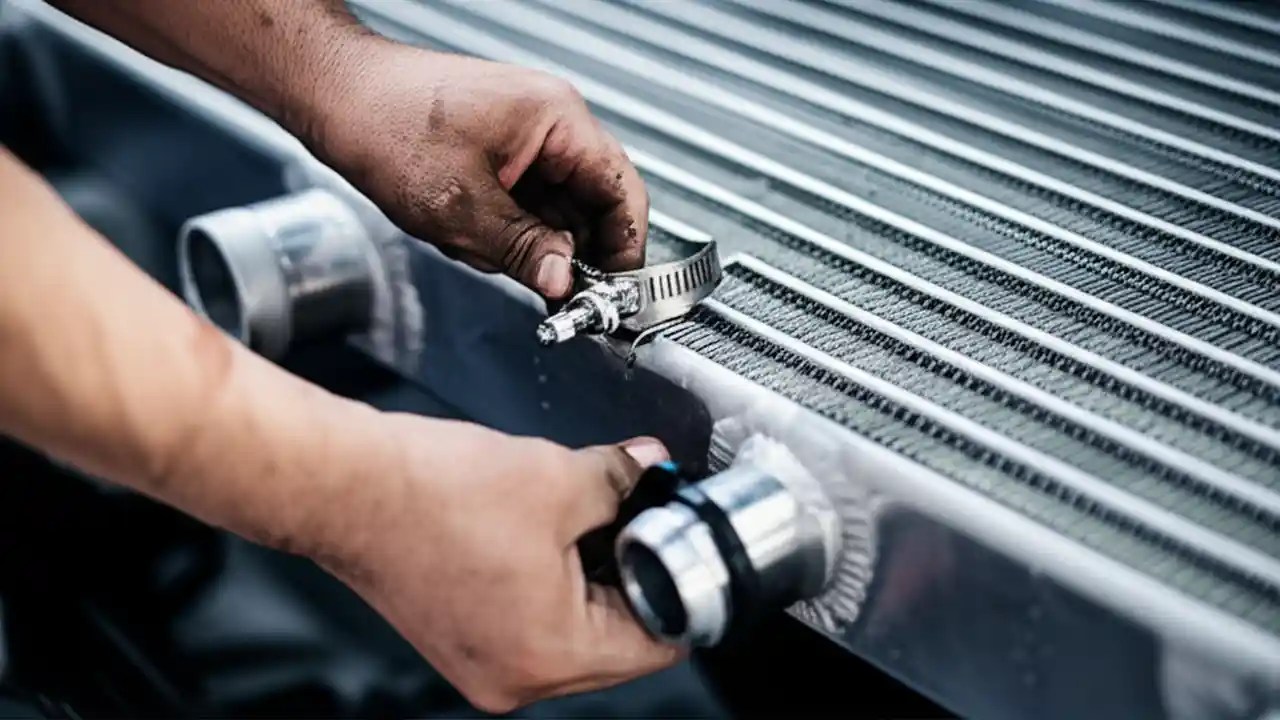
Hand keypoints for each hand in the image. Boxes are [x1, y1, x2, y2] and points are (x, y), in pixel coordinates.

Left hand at [306, 41, 647, 299]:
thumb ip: (525, 250)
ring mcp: (525, 135)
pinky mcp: (500, 149)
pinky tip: (467, 233)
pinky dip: (502, 227)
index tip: (610, 291)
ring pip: (554, 208)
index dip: (622, 247)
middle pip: (591, 203)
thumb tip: (565, 283)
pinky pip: (524, 200)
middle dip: (563, 248)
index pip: (621, 191)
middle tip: (546, 287)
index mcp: (558, 120)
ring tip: (476, 242)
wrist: (337, 96)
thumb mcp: (463, 209)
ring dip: (525, 240)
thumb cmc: (389, 126)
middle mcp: (550, 121)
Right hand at [314, 414, 681, 712]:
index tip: (678, 544)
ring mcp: (483, 666)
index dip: (677, 583)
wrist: (346, 485)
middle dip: (628, 576)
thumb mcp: (558, 476)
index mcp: (549, 653)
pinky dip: (547, 585)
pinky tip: (535, 535)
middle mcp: (514, 678)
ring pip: (574, 632)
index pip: (658, 641)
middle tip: (627, 519)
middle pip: (616, 642)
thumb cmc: (426, 492)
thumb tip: (653, 470)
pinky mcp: (461, 643)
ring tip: (572, 523)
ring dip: (587, 579)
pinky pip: (531, 625)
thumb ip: (625, 479)